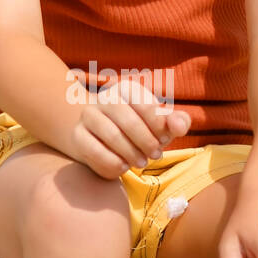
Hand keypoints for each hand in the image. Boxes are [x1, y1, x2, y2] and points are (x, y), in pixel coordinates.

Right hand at [69, 75, 191, 179]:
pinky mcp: (77, 135)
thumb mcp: (161, 126)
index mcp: (127, 89)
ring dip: (131, 153)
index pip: (146, 105)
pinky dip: (113, 162)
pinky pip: (94, 150)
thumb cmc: (139, 130)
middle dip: (146, 141)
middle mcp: (105, 98)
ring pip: (111, 135)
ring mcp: (88, 115)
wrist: (101, 138)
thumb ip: (177, 123)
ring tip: (141, 162)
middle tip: (156, 155)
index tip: (165, 140)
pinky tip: (123, 167)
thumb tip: (179, 126)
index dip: (159, 126)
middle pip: (128, 120)